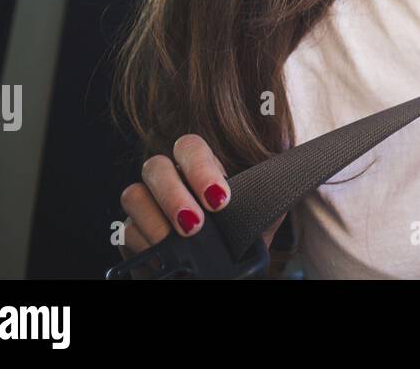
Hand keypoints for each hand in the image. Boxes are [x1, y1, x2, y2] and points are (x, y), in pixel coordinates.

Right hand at [116, 133, 284, 277]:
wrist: (227, 272)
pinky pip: (124, 232)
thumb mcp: (263, 213)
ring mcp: (148, 205)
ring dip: (154, 220)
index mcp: (202, 167)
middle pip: (155, 167)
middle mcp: (170, 180)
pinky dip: (141, 245)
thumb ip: (272, 191)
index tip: (220, 199)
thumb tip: (295, 171)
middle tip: (195, 225)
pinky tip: (161, 258)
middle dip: (174, 195)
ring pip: (133, 195)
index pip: (190, 146)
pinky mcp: (132, 233)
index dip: (201, 169)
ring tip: (176, 243)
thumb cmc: (243, 237)